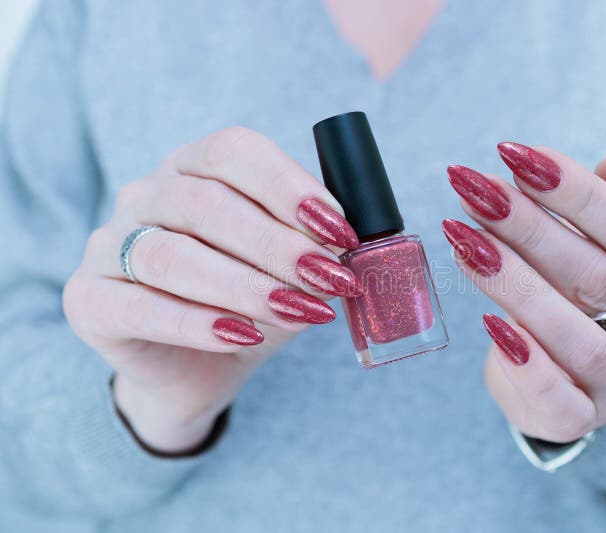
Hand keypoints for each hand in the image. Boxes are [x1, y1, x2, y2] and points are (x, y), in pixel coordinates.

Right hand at [63, 127, 360, 451]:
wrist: (198, 370)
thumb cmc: (248, 305)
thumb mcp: (290, 272)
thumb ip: (313, 252)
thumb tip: (345, 249)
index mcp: (193, 169)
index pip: (233, 152)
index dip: (288, 186)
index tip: (339, 230)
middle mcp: (145, 196)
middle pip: (206, 204)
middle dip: (277, 244)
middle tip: (329, 278)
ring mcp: (108, 245)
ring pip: (171, 255)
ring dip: (244, 286)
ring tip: (298, 311)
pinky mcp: (88, 301)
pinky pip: (139, 307)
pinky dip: (197, 323)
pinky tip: (243, 335)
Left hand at [443, 145, 605, 441]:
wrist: (561, 381)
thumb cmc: (580, 300)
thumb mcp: (603, 250)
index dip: (579, 192)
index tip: (518, 155)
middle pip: (596, 276)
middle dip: (529, 225)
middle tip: (476, 189)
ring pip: (574, 335)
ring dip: (514, 282)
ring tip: (463, 241)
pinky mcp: (576, 418)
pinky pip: (554, 395)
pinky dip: (522, 358)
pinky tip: (486, 320)